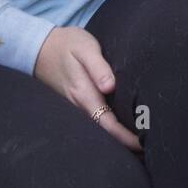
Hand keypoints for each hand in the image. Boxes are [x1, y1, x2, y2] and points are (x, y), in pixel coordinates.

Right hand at [34, 26, 142, 151]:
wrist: (39, 46)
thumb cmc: (66, 44)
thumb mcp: (84, 48)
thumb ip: (98, 67)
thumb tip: (111, 87)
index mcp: (84, 95)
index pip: (107, 124)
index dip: (124, 137)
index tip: (141, 143)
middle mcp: (79, 105)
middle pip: (104, 131)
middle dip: (124, 140)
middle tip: (147, 143)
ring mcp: (76, 105)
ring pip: (98, 126)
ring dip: (117, 133)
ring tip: (139, 135)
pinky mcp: (76, 101)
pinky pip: (94, 117)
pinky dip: (108, 123)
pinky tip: (121, 121)